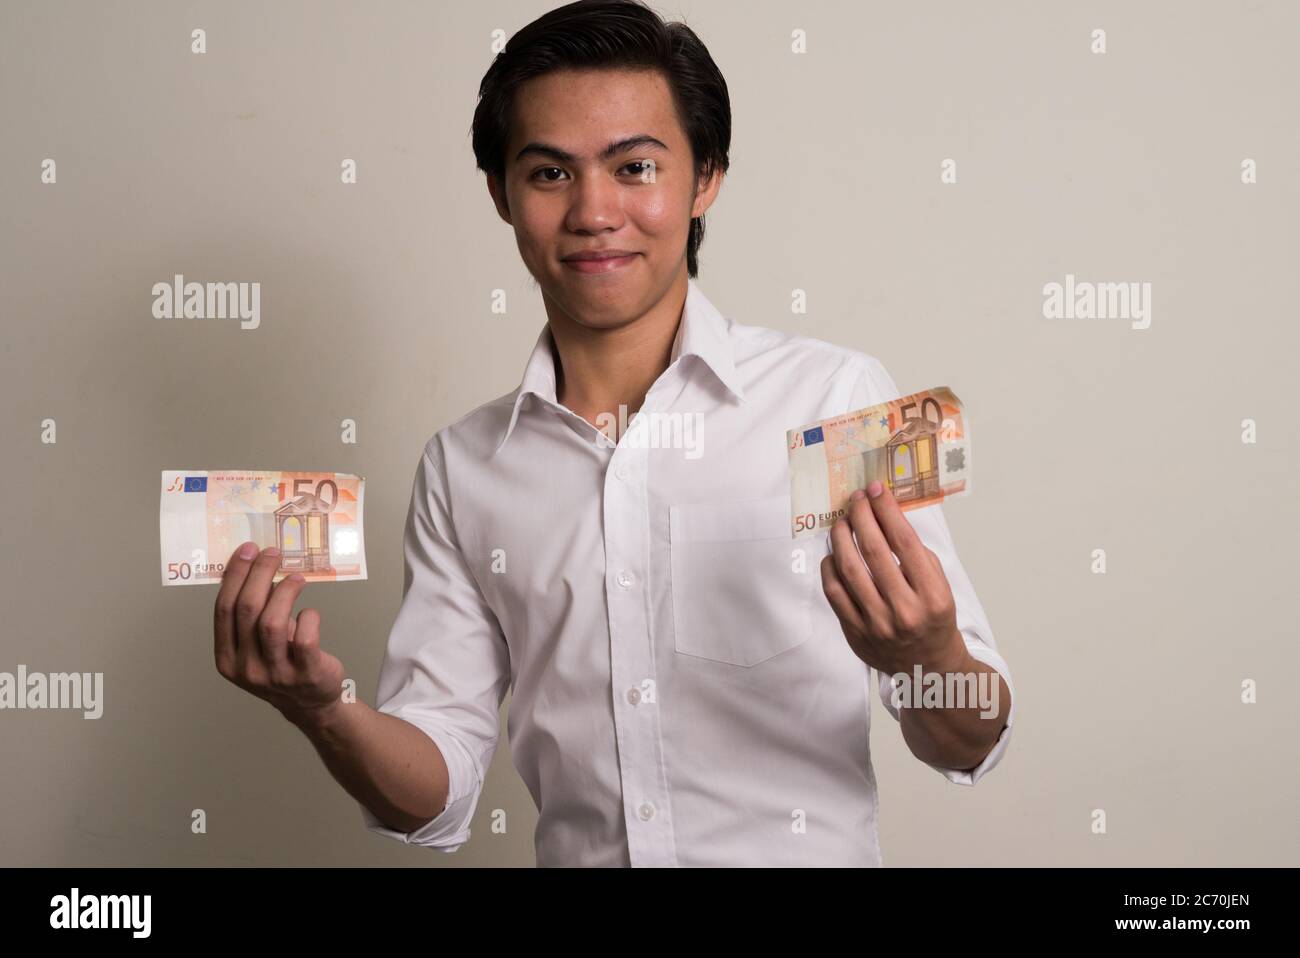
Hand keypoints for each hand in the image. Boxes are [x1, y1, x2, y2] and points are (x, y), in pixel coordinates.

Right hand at [213, 541, 347, 727]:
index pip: (223, 609)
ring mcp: (275, 674)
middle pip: (247, 610)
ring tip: (297, 577)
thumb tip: (258, 567)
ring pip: (272, 622)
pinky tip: (310, 612)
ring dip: (285, 591)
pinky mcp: (306, 674)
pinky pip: (305, 638)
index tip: (248, 550)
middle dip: (260, 574)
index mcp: (227, 658)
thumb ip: (250, 615)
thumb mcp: (254, 645)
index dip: (235, 575)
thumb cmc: (281, 664)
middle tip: (274, 553)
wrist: (310, 703)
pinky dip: (309, 617)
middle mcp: (246, 668)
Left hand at [820, 480, 967, 675]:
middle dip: (861, 517)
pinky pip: (834, 593)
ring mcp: (877, 625)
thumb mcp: (940, 586)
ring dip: (841, 538)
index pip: (904, 543)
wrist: (928, 668)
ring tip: (842, 522)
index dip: (887, 511)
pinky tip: (834, 554)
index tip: (877, 491)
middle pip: (873, 552)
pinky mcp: (855, 634)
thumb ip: (916, 555)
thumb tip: (885, 515)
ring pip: (849, 570)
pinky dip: (830, 567)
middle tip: (856, 500)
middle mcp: (905, 611)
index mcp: (933, 596)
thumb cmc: (934, 619)